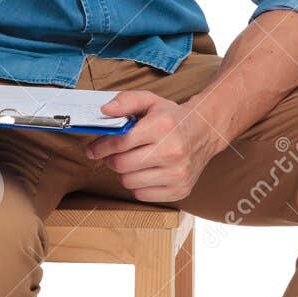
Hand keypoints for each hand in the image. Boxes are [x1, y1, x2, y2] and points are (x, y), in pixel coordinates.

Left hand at [83, 91, 220, 201]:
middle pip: (121, 165)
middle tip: (115, 154)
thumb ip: (126, 101)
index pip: (120, 143)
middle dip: (112, 159)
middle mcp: (173, 151)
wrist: (205, 132)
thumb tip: (105, 111)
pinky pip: (142, 195)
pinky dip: (138, 185)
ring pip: (129, 182)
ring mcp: (178, 173)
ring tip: (134, 161)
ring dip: (125, 173)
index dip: (101, 147)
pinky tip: (146, 172)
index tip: (93, 150)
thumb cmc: (172, 118)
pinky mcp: (180, 190)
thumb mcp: (150, 101)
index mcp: (163, 126)